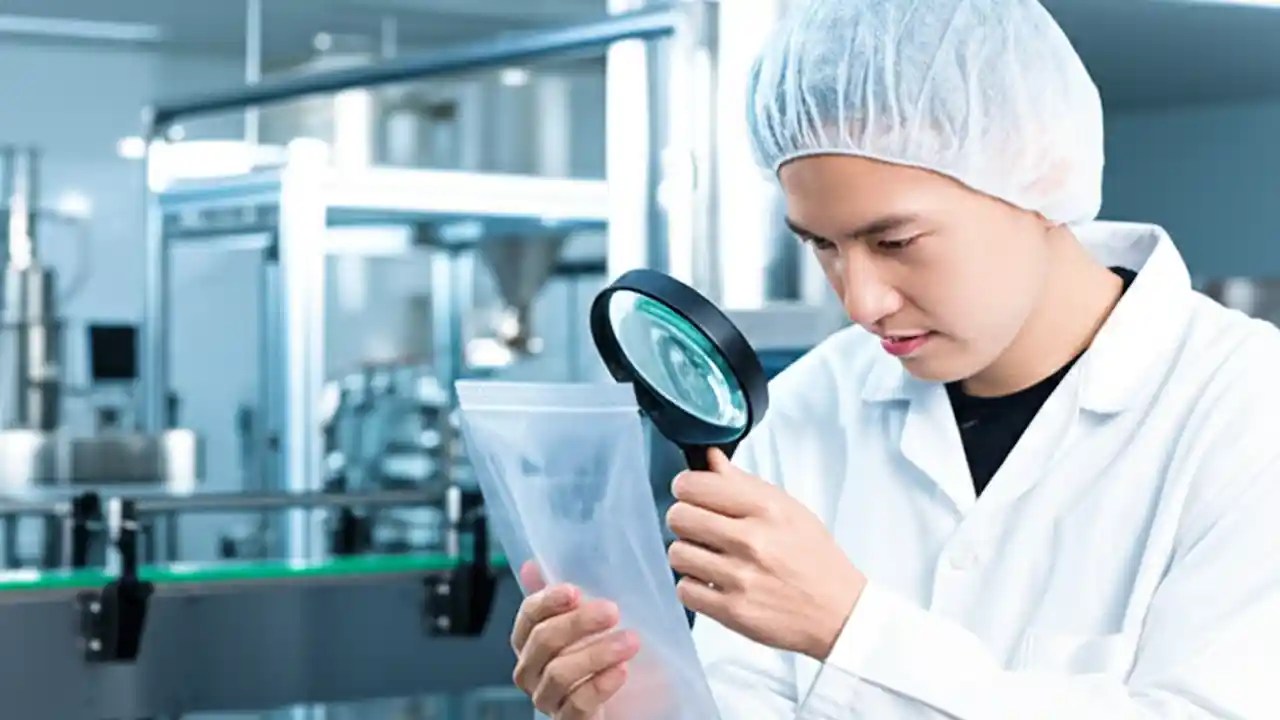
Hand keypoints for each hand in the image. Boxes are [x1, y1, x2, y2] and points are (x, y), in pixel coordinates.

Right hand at [509, 561, 640, 718]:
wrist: (618, 707)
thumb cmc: (595, 661)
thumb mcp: (582, 626)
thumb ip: (562, 599)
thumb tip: (533, 565)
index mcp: (529, 642)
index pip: (528, 616)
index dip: (548, 601)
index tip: (575, 591)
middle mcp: (531, 671)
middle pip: (543, 641)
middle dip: (578, 623)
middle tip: (612, 611)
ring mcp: (547, 698)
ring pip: (559, 673)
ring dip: (596, 653)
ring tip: (629, 641)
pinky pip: (577, 704)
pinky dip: (600, 685)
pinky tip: (621, 671)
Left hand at [665, 449, 866, 660]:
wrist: (840, 614)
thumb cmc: (814, 558)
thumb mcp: (788, 510)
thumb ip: (743, 484)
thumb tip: (710, 458)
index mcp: (766, 508)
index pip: (695, 485)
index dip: (686, 488)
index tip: (691, 495)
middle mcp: (751, 540)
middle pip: (678, 517)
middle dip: (682, 520)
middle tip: (698, 528)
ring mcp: (740, 578)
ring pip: (677, 554)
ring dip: (687, 555)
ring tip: (708, 558)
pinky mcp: (733, 611)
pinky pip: (685, 590)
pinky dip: (694, 587)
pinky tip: (713, 583)